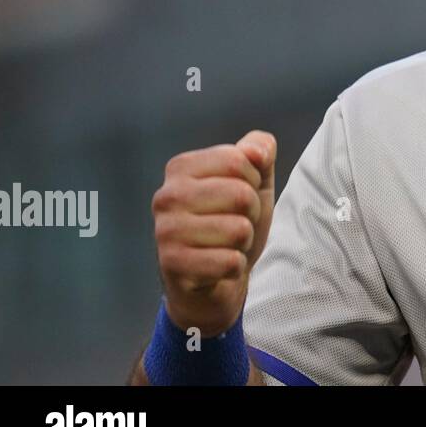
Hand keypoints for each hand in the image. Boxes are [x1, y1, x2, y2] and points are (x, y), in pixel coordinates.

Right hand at [151, 130, 276, 336]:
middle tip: (235, 223)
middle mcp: (166, 196)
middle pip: (241, 194)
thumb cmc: (233, 220)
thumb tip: (257, 152)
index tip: (240, 195)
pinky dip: (235, 266)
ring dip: (243, 241)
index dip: (253, 180)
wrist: (216, 277)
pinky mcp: (172, 265)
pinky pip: (230, 262)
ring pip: (239, 229)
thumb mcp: (255, 179)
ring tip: (226, 244)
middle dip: (251, 213)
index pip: (238, 159)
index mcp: (181, 167)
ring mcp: (165, 231)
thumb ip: (260, 149)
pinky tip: (219, 266)